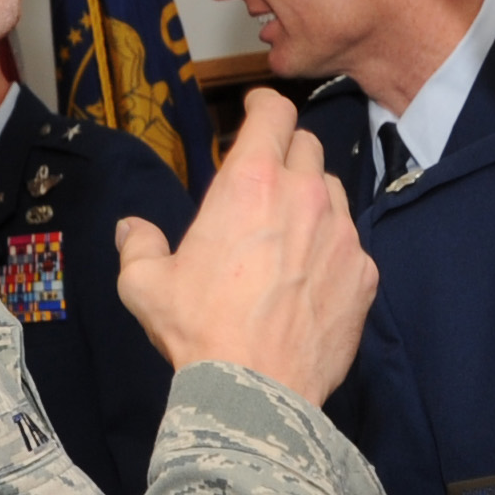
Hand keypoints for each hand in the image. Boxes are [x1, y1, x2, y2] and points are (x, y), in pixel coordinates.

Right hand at [114, 89, 376, 406]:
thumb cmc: (200, 331)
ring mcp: (341, 234)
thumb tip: (131, 230)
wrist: (257, 390)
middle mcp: (304, 196)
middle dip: (286, 150)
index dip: (264, 104)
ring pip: (333, 191)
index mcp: (250, 183)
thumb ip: (138, 246)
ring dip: (312, 198)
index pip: (273, 113)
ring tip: (288, 230)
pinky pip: (351, 244)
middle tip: (267, 175)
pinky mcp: (363, 273)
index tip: (257, 108)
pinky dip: (332, 248)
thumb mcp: (146, 284)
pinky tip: (308, 277)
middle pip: (306, 146)